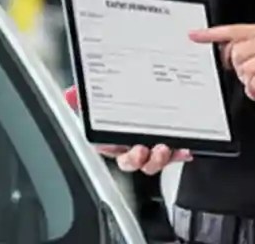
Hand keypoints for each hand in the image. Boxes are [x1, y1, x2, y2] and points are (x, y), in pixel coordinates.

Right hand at [63, 87, 192, 172]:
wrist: (164, 91)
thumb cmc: (130, 94)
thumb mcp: (103, 91)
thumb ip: (86, 95)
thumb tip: (70, 95)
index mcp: (112, 134)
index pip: (105, 144)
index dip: (108, 147)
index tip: (111, 143)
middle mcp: (131, 143)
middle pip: (129, 159)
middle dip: (134, 159)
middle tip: (140, 150)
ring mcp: (152, 147)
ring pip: (152, 162)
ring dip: (157, 159)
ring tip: (163, 149)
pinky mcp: (172, 147)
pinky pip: (175, 155)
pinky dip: (180, 153)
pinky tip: (185, 148)